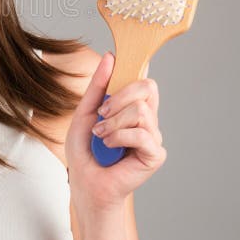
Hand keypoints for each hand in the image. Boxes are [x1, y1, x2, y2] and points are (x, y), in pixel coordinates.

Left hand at [64, 52, 166, 210]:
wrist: (85, 182)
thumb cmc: (85, 150)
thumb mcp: (85, 111)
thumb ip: (98, 86)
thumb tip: (110, 57)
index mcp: (133, 107)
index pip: (144, 80)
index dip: (136, 70)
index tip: (121, 62)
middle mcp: (147, 120)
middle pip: (148, 88)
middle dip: (119, 96)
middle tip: (102, 113)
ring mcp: (152, 136)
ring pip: (140, 110)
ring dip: (113, 123)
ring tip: (101, 135)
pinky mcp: (154, 154)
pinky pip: (141, 134)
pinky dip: (119, 137)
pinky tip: (109, 146)